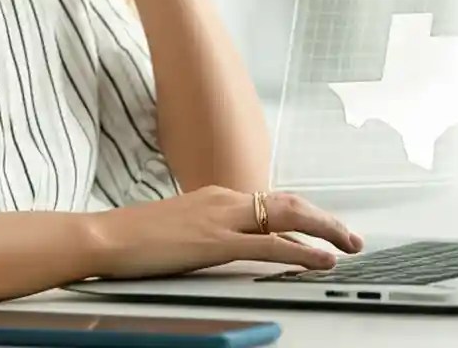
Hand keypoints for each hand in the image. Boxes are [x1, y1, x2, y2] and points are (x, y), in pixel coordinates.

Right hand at [85, 186, 364, 279]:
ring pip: (289, 217)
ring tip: (350, 244)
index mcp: (218, 197)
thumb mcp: (180, 228)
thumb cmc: (133, 237)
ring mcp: (223, 219)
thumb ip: (209, 232)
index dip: (305, 216)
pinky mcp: (216, 242)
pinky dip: (302, 251)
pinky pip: (270, 245)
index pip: (274, 202)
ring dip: (325, 230)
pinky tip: (322, 260)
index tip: (325, 230)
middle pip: (291, 203)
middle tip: (352, 237)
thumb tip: (228, 245)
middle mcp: (226, 200)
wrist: (104, 237)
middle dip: (326, 220)